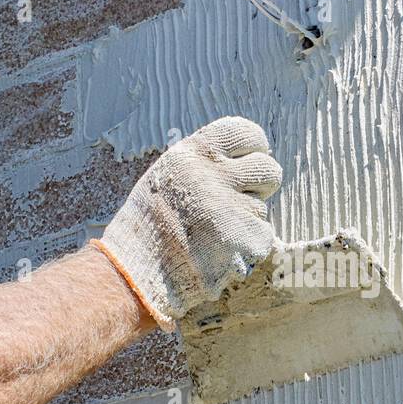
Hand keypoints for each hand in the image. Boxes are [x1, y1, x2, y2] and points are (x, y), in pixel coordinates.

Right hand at [93, 117, 281, 329]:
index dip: (256, 147)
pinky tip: (220, 252)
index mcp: (192, 154)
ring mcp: (228, 207)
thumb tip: (246, 159)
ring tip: (214, 233)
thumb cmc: (150, 224)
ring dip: (246, 220)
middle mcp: (211, 175)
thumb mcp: (169, 176)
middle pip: (267, 169)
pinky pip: (262, 237)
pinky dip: (247, 247)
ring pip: (261, 208)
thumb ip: (204, 164)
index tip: (254, 157)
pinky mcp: (242, 239)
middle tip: (244, 198)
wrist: (135, 269)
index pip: (244, 134)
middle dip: (262, 184)